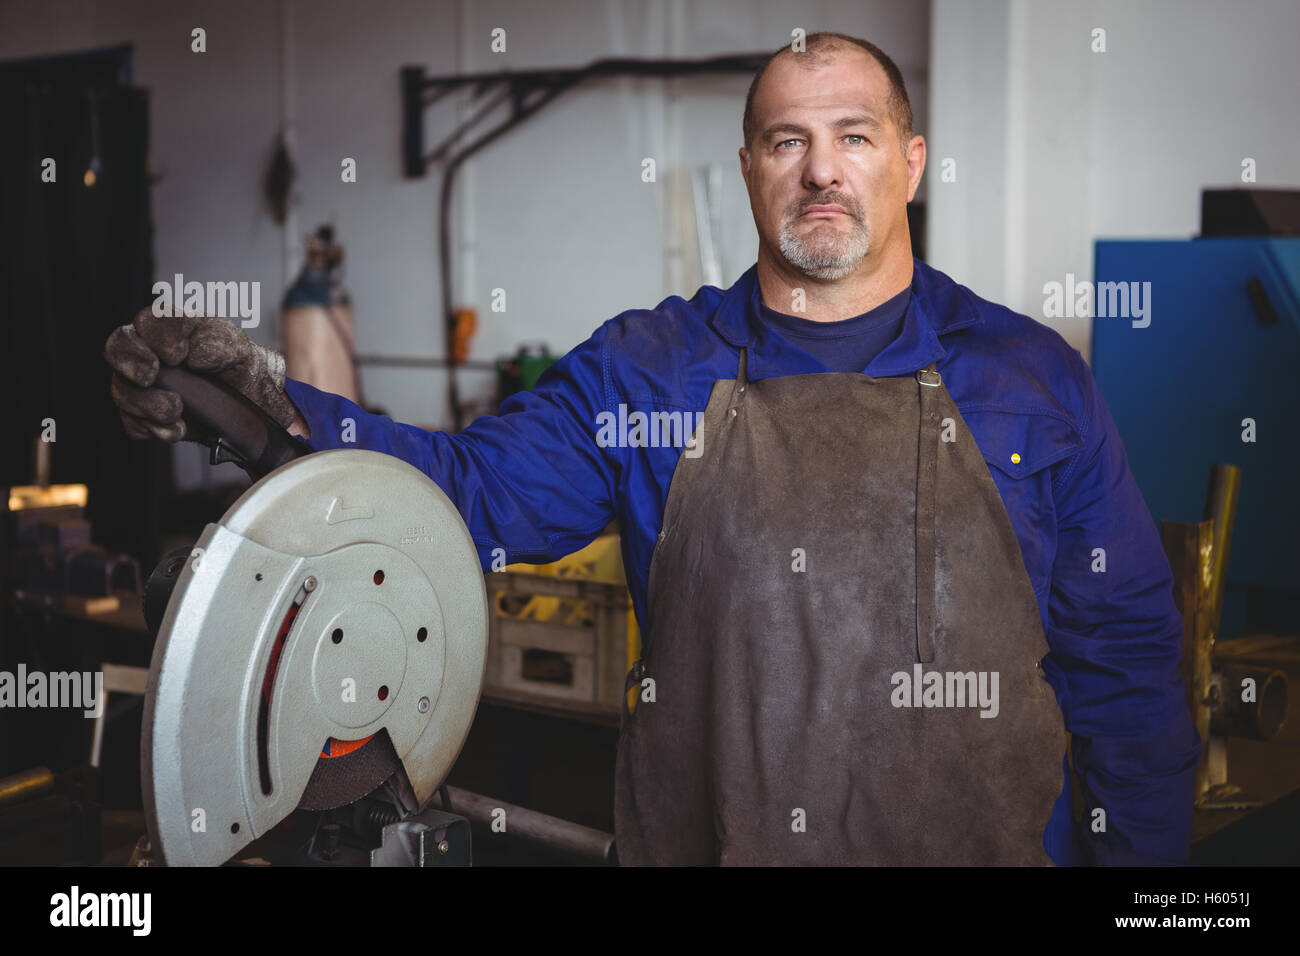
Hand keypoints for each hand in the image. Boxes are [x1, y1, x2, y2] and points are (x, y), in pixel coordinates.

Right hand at [105, 308, 299, 440]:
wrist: (242, 394)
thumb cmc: (231, 360)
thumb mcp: (234, 345)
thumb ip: (217, 344)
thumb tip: (196, 356)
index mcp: (165, 325)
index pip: (149, 321)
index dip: (158, 337)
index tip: (179, 354)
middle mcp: (144, 351)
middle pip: (117, 349)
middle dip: (131, 363)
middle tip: (150, 376)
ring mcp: (138, 384)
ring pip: (122, 391)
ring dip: (148, 404)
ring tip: (176, 410)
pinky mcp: (141, 414)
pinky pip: (134, 423)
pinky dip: (155, 429)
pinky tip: (177, 429)